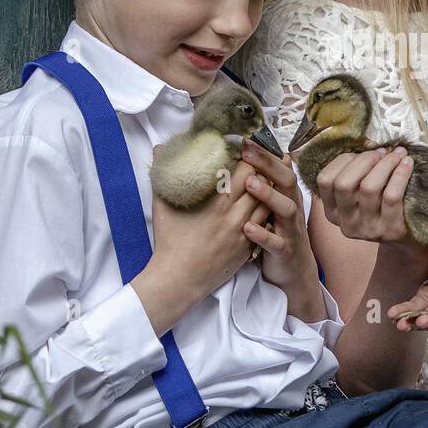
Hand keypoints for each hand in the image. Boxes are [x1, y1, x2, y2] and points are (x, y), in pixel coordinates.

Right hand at [147, 153, 270, 300]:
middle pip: (261, 183)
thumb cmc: (169, 242)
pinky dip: (266, 211)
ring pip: (268, 202)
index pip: (245, 169)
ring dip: (266, 190)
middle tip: (257, 161)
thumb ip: (163, 173)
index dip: (248, 156)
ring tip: (262, 181)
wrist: (179, 280)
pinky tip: (263, 205)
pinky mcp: (248, 246)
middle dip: (260, 170)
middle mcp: (235, 214)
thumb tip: (160, 149)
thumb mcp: (162, 205)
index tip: (245, 148)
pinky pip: (266, 223)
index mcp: (217, 201)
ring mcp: (244, 231)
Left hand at [239, 142, 316, 289]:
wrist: (294, 272)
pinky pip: (276, 243)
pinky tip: (247, 228)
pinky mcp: (285, 251)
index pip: (282, 168)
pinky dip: (262, 235)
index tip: (246, 139)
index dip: (266, 154)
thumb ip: (271, 183)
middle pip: (287, 182)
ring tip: (250, 184)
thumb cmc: (279, 233)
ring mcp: (290, 230)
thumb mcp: (276, 206)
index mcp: (288, 195)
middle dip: (268, 165)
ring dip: (268, 195)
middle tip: (247, 151)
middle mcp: (292, 209)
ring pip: (285, 209)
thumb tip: (264, 154)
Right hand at [316, 140, 416, 248]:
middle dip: (364, 160)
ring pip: (368, 188)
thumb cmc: (381, 205)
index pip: (325, 179)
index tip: (363, 151)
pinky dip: (400, 174)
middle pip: (344, 183)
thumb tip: (368, 143)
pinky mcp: (389, 230)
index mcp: (332, 210)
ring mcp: (367, 229)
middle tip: (381, 152)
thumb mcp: (361, 192)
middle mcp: (345, 222)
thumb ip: (357, 169)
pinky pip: (391, 196)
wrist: (405, 237)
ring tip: (397, 155)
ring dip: (385, 164)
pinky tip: (407, 163)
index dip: (343, 159)